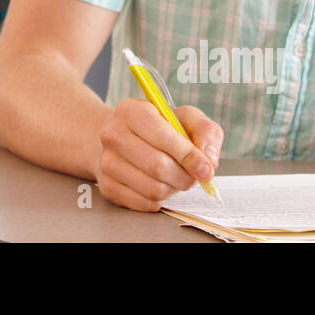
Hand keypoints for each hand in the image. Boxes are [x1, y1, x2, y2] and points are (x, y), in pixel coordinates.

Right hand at [96, 98, 222, 210]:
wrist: (122, 139)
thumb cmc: (158, 128)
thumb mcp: (184, 118)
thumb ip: (204, 131)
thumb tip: (208, 159)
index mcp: (131, 111)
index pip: (162, 137)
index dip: (189, 156)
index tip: (206, 169)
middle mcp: (113, 135)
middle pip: (158, 167)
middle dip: (185, 177)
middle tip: (192, 175)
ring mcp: (106, 162)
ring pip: (153, 189)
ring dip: (173, 189)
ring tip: (175, 178)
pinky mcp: (107, 186)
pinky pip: (144, 204)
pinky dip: (160, 199)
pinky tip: (160, 185)